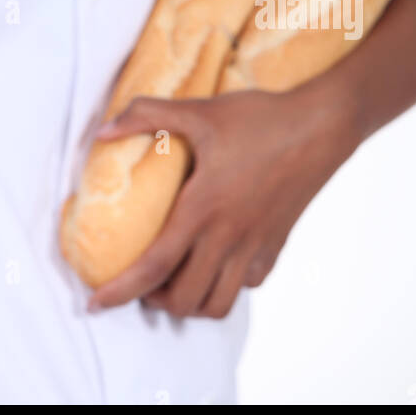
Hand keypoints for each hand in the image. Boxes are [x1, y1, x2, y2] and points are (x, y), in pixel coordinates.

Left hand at [86, 81, 357, 318]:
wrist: (321, 127)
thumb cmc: (260, 118)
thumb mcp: (198, 110)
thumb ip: (147, 115)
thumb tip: (102, 130)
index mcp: (203, 208)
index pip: (154, 265)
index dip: (120, 290)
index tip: (94, 304)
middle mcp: (229, 237)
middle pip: (184, 298)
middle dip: (153, 301)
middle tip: (137, 281)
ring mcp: (255, 246)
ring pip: (217, 303)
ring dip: (189, 303)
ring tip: (172, 281)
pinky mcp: (275, 246)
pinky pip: (246, 285)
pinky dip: (223, 286)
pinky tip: (213, 262)